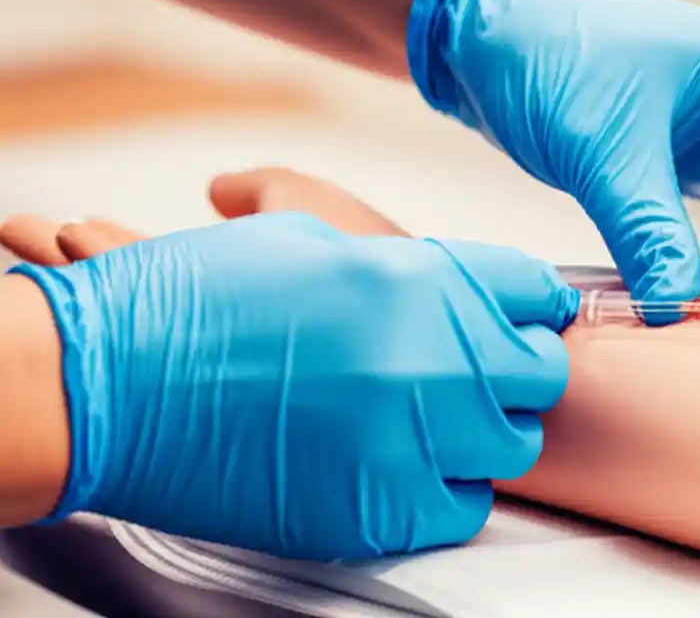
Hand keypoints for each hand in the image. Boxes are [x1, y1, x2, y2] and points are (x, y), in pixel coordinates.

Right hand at [10, 212, 576, 559]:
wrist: (110, 382)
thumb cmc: (198, 300)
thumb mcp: (307, 241)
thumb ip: (395, 262)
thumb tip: (440, 281)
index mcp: (418, 278)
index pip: (532, 291)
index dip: (529, 304)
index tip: (526, 316)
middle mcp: (432, 357)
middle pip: (537, 373)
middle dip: (515, 370)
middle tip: (479, 374)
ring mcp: (411, 439)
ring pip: (508, 445)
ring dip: (483, 432)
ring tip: (435, 422)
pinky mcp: (379, 510)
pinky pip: (462, 506)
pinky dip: (445, 488)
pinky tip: (404, 465)